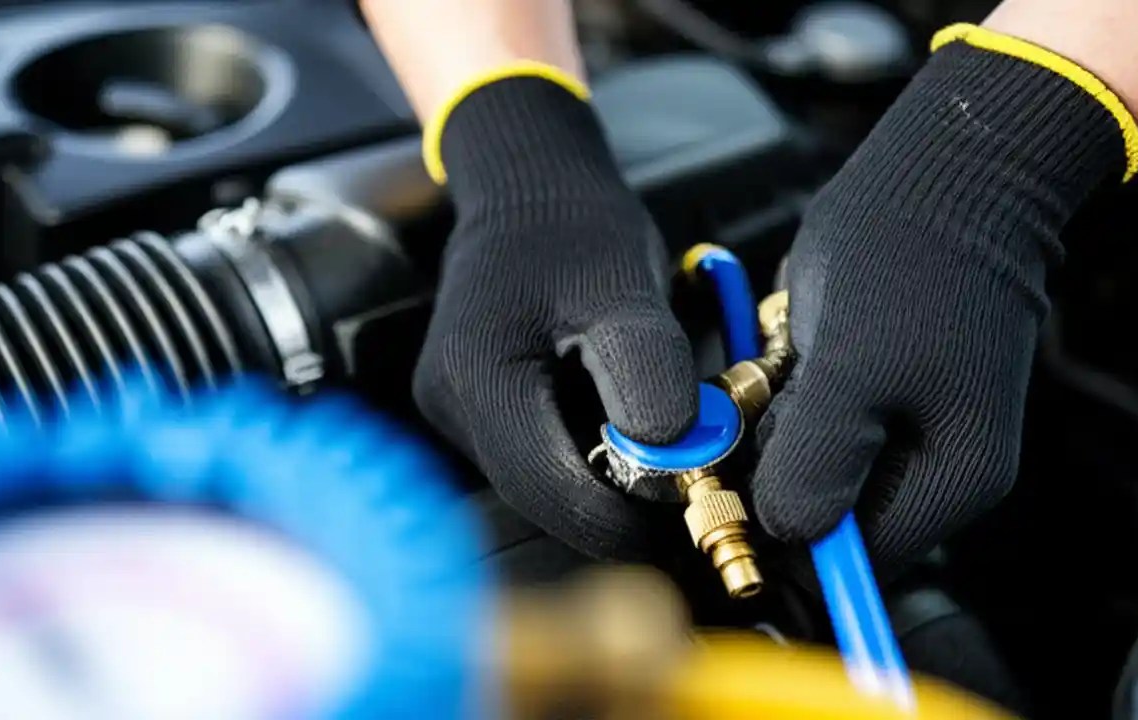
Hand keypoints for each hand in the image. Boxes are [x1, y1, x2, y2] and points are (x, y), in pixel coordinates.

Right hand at [413, 76, 697, 559]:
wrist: (528, 184)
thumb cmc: (577, 228)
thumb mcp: (626, 291)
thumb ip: (650, 375)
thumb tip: (676, 462)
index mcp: (479, 379)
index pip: (548, 492)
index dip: (622, 520)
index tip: (688, 513)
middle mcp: (449, 406)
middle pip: (539, 498)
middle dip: (616, 505)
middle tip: (688, 488)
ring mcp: (451, 410)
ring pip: (535, 484)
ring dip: (600, 483)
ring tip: (661, 450)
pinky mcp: (467, 408)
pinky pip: (530, 457)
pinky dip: (580, 457)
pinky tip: (618, 423)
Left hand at [750, 35, 1130, 567]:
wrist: (939, 171)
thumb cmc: (908, 258)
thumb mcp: (852, 370)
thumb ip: (815, 463)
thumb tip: (783, 533)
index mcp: (946, 482)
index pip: (847, 564)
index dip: (780, 537)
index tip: (732, 488)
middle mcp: (929, 470)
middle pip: (821, 519)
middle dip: (771, 473)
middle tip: (757, 407)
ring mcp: (899, 431)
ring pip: (802, 469)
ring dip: (769, 431)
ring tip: (782, 368)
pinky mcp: (870, 394)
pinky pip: (803, 422)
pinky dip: (779, 396)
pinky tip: (787, 352)